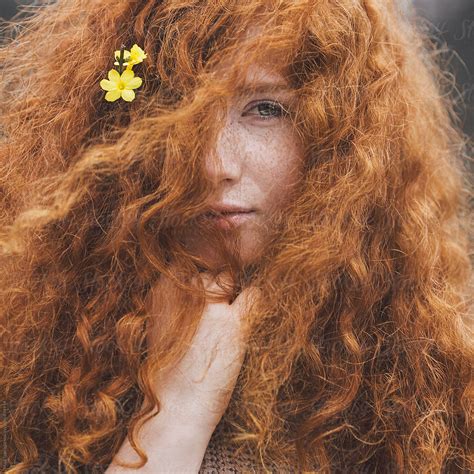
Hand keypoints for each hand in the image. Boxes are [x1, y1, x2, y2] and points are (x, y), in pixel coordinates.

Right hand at [144, 268, 257, 432]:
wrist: (176, 405)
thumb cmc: (167, 372)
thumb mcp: (159, 329)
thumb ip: (172, 303)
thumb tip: (189, 288)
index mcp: (161, 293)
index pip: (183, 268)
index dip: (194, 283)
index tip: (197, 299)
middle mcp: (186, 293)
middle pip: (207, 274)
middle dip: (213, 287)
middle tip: (214, 313)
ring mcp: (211, 305)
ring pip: (228, 278)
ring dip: (231, 293)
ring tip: (226, 320)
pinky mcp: (235, 322)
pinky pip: (253, 293)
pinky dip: (253, 301)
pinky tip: (244, 319)